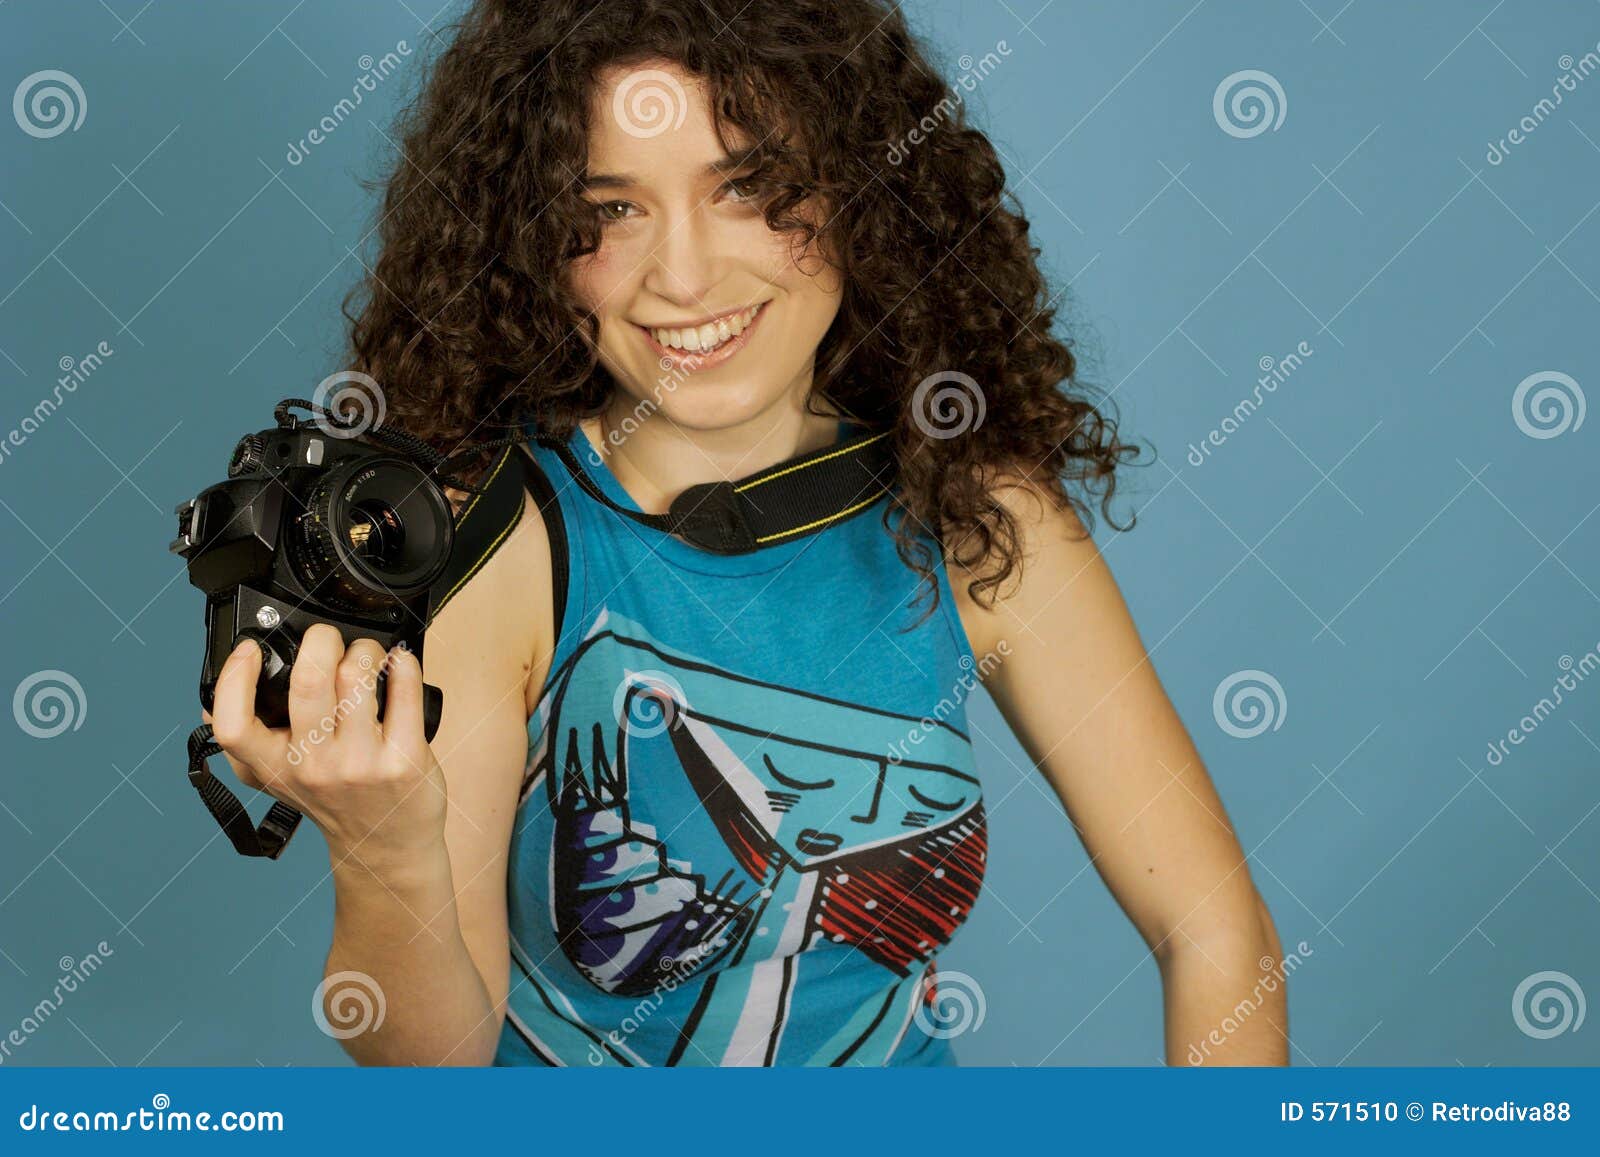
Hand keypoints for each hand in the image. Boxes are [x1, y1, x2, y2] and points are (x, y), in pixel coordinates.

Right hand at [203, 623, 448, 868]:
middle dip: (320, 640)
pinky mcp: (404, 759)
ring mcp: (360, 763)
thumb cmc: (334, 800)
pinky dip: (404, 664)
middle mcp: (313, 766)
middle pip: (308, 680)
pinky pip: (404, 690)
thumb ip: (251, 741)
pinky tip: (400, 664)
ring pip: (357, 676)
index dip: (234, 679)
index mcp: (274, 767)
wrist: (384, 844)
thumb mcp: (279, 779)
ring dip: (365, 650)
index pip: (234, 726)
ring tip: (368, 655)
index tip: (250, 650)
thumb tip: (219, 687)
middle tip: (328, 639)